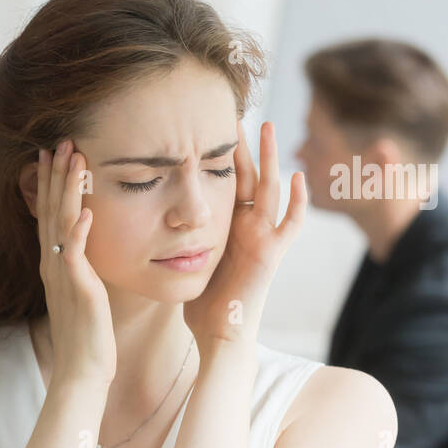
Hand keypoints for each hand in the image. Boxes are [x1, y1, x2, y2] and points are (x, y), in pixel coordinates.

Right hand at [34, 140, 115, 386]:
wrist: (82, 372)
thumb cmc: (88, 338)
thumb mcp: (83, 294)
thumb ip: (82, 270)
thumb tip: (88, 251)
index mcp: (55, 265)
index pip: (49, 215)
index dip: (50, 184)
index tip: (54, 154)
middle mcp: (53, 266)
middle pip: (50, 211)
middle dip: (55, 175)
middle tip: (60, 141)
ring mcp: (62, 275)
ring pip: (61, 223)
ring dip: (67, 190)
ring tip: (74, 159)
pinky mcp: (76, 289)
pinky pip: (74, 254)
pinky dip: (78, 231)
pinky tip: (85, 210)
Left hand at [183, 121, 305, 347]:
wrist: (219, 333)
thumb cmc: (202, 303)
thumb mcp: (188, 258)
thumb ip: (179, 236)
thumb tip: (150, 217)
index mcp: (229, 226)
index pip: (227, 182)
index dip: (221, 157)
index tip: (210, 128)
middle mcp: (248, 227)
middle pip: (249, 176)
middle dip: (245, 146)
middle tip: (239, 113)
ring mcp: (263, 238)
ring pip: (271, 189)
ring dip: (269, 158)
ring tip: (268, 127)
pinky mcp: (272, 254)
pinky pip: (290, 224)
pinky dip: (297, 202)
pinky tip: (298, 177)